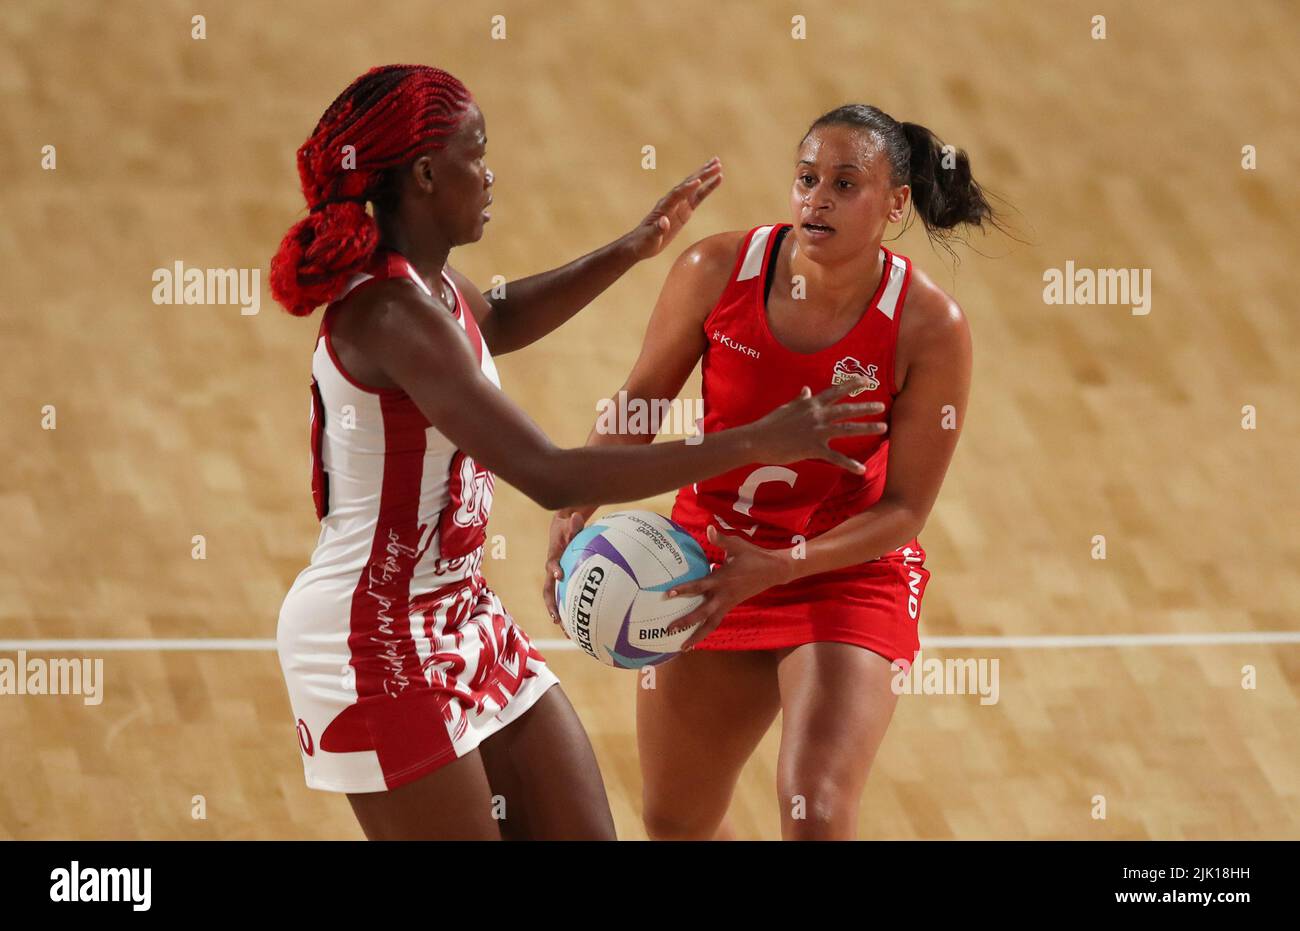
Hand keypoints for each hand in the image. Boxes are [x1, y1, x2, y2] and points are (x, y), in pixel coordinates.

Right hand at [542, 511, 586, 625]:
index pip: (551, 564)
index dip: (554, 569)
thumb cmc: (568, 525)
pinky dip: (575, 612)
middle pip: (549, 592)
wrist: (562, 528)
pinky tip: (586, 627)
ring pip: (557, 601)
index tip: (559, 575)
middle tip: (558, 620)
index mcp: (554, 557)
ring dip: (561, 617)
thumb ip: (574, 523)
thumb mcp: (570, 522)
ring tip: (570, 634)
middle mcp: (553, 572)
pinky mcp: (565, 584)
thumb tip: (577, 516)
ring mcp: (558, 580)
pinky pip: (568, 599)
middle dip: (552, 607)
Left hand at [623, 157, 723, 260]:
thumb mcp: (650, 238)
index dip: (687, 188)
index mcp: (664, 207)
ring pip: (695, 187)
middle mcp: (672, 201)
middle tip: (716, 163)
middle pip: (688, 184)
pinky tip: (716, 180)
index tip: (699, 181)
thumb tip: (664, 221)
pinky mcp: (685, 210)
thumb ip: (657, 229)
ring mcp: (679, 204)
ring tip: (718, 164)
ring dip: (706, 175)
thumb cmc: (644, 241)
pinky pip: (698, 197)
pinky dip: (707, 188)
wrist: (641, 244)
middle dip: (702, 174)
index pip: (677, 194)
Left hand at [664, 525, 793, 649]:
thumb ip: (720, 538)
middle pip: (702, 614)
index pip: (699, 586)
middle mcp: (723, 595)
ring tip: (683, 647)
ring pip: (711, 624)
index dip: (683, 590)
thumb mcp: (737, 545)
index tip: (668, 594)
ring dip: (697, 635)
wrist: (774, 571)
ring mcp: (728, 603)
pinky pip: (716, 621)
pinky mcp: (731, 606)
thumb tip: (708, 528)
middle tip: (668, 629)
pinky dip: (706, 630)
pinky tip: (696, 636)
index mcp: (722, 580)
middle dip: (686, 622)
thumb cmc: (753, 556)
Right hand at [745, 379, 886, 472]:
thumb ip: (800, 400)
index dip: (851, 384)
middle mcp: (817, 415)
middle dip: (866, 407)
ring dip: (867, 428)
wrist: (757, 440)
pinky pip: (836, 457)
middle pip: (847, 409)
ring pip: (847, 428)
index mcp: (811, 404)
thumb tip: (806, 390)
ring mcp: (816, 431)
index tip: (865, 380)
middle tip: (882, 406)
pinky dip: (849, 464)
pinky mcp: (813, 448)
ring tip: (882, 428)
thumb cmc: (770, 424)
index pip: (835, 391)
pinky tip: (861, 470)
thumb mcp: (787, 408)